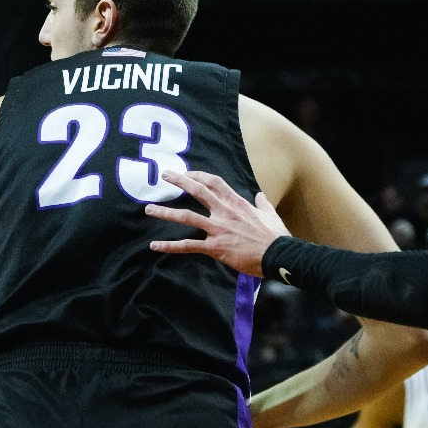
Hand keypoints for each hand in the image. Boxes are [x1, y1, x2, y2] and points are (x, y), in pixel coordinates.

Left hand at [146, 171, 289, 275]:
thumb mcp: (270, 214)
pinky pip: (188, 245)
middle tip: (164, 174)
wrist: (278, 255)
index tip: (187, 172)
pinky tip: (155, 246)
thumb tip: (261, 195)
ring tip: (148, 209)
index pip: (214, 182)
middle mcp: (224, 212)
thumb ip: (263, 204)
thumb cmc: (276, 236)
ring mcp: (218, 229)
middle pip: (197, 191)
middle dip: (179, 181)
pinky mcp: (215, 247)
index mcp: (236, 202)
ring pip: (186, 217)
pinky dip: (170, 246)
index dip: (198, 175)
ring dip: (165, 212)